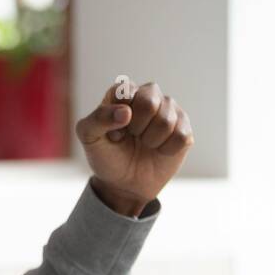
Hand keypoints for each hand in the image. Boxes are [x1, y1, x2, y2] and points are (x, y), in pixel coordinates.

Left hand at [75, 80, 192, 216]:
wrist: (124, 184)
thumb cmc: (106, 156)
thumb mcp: (89, 138)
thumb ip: (98, 119)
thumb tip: (126, 112)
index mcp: (124, 92)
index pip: (125, 90)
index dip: (118, 116)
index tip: (114, 132)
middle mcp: (149, 95)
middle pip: (150, 101)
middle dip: (137, 127)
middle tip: (131, 137)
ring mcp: (169, 110)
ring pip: (166, 121)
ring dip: (151, 141)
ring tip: (144, 144)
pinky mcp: (184, 128)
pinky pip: (181, 136)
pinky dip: (166, 150)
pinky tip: (159, 151)